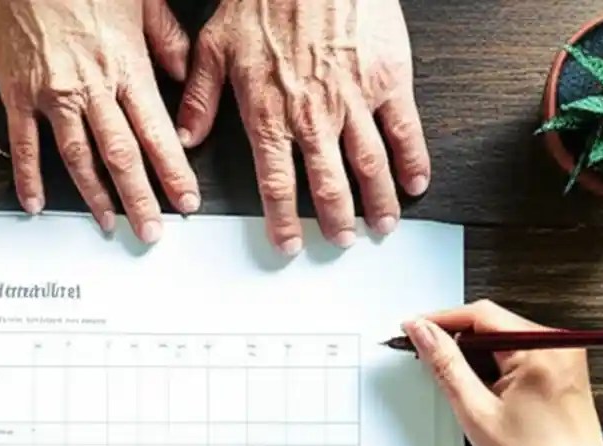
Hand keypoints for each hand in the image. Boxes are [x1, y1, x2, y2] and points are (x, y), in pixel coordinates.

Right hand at [0, 0, 199, 241]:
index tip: (187, 200)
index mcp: (124, 64)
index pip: (157, 131)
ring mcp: (51, 93)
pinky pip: (23, 144)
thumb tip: (183, 71)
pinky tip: (36, 202)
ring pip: (77, 157)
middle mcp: (89, 86)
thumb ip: (166, 36)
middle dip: (140, 199)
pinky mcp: (17, 93)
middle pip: (120, 155)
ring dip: (94, 196)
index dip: (174, 171)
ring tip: (109, 223)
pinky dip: (29, 177)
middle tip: (152, 231)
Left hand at [179, 0, 428, 253]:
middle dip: (335, 222)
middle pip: (328, 186)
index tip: (287, 245)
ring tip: (381, 226)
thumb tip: (187, 137)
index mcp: (269, 114)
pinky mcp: (389, 78)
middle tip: (341, 242)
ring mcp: (354, 100)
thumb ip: (200, 98)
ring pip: (369, 167)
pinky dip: (413, 161)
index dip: (282, 222)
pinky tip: (415, 182)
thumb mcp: (215, 44)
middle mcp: (313, 116)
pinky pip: (404, 130)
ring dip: (377, 203)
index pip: (276, 184)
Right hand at [402, 300, 602, 445]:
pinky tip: (480, 382)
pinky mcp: (563, 365)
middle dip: (455, 335)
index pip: (479, 314)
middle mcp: (559, 344)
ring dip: (473, 348)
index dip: (440, 320)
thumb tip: (423, 332)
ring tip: (452, 374)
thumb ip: (446, 365)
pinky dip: (493, 360)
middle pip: (492, 321)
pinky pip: (519, 348)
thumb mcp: (476, 411)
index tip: (414, 329)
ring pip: (503, 334)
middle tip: (424, 353)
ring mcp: (564, 353)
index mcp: (540, 349)